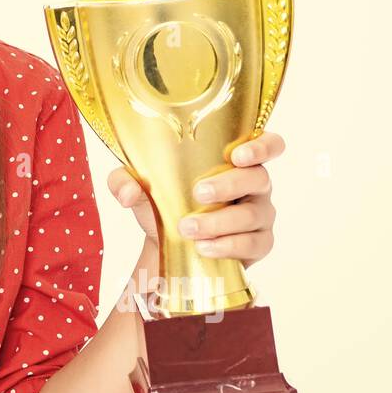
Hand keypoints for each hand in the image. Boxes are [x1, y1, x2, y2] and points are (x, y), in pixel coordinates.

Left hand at [106, 131, 284, 268]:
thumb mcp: (139, 186)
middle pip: (258, 178)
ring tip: (188, 228)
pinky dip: (228, 246)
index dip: (262, 146)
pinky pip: (254, 244)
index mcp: (234, 160)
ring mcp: (260, 214)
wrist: (165, 243)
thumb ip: (124, 180)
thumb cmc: (163, 202)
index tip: (238, 155)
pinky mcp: (258, 243)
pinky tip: (204, 248)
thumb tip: (127, 192)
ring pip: (253, 214)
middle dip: (229, 185)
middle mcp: (254, 184)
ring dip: (220, 222)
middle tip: (198, 194)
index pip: (268, 145)